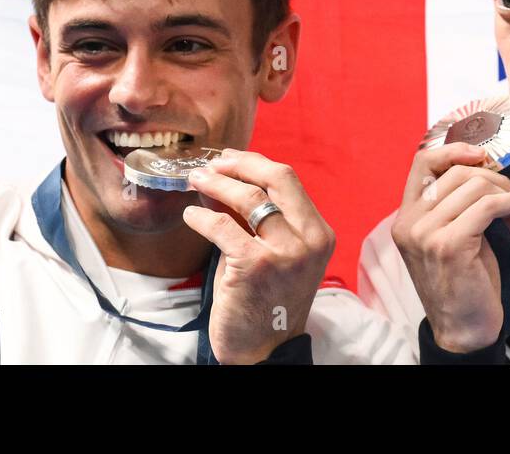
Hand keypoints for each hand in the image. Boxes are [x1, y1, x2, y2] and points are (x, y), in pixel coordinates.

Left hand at [182, 147, 335, 363]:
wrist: (264, 351)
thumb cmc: (267, 303)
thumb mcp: (273, 256)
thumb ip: (253, 221)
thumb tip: (220, 184)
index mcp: (319, 233)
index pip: (289, 181)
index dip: (255, 163)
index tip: (231, 158)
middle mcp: (309, 239)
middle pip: (277, 178)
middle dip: (240, 164)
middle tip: (213, 164)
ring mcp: (285, 252)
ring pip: (249, 197)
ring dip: (217, 183)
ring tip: (196, 180)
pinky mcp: (256, 266)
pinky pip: (223, 227)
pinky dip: (202, 217)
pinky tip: (190, 217)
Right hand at [390, 142, 509, 353]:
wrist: (463, 331)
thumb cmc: (463, 283)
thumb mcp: (450, 236)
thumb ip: (455, 204)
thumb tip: (486, 168)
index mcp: (406, 217)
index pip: (422, 162)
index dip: (455, 149)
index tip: (483, 156)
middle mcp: (410, 222)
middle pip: (458, 172)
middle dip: (497, 180)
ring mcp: (426, 234)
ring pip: (476, 186)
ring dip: (509, 195)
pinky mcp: (449, 245)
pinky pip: (489, 206)